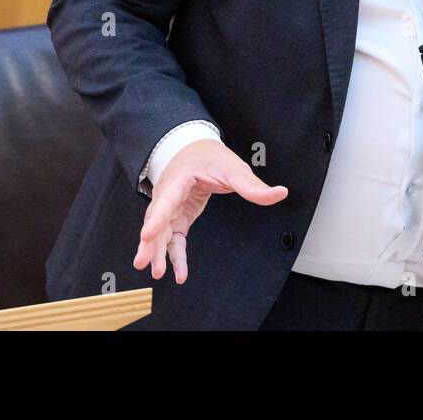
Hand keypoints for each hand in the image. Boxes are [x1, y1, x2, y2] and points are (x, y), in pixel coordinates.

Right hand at [132, 138, 287, 283]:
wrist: (195, 149)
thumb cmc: (209, 156)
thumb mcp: (233, 167)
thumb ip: (253, 185)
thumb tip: (280, 193)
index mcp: (178, 179)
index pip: (165, 200)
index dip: (155, 218)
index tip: (147, 234)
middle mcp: (167, 194)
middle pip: (155, 220)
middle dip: (149, 242)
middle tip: (143, 262)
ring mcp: (169, 207)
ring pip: (159, 233)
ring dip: (156, 253)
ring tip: (156, 274)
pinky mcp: (176, 217)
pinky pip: (172, 238)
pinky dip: (173, 255)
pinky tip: (179, 272)